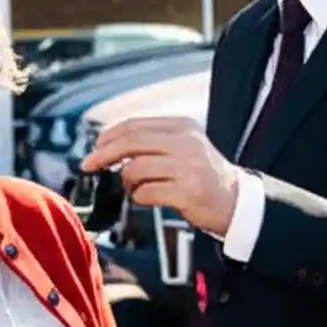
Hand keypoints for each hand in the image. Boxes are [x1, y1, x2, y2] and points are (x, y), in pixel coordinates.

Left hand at [80, 116, 239, 237]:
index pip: (135, 125)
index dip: (109, 136)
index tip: (94, 148)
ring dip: (127, 182)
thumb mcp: (185, 147)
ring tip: (134, 188)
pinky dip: (139, 197)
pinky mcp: (187, 191)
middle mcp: (186, 143)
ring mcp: (188, 167)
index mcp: (182, 127)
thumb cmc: (203, 176)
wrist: (236, 201)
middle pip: (131, 143)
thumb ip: (154, 142)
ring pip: (135, 169)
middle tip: (90, 166)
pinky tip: (148, 198)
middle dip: (104, 155)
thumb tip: (110, 146)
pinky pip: (146, 193)